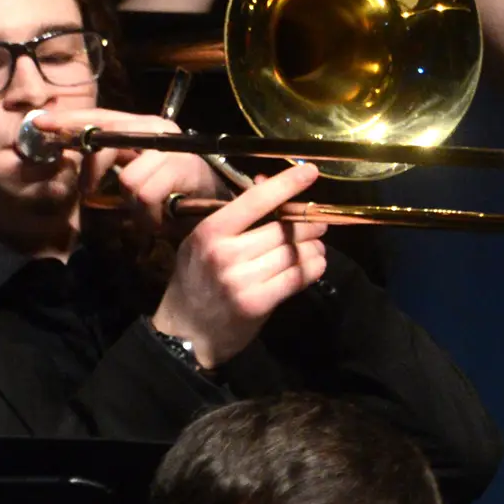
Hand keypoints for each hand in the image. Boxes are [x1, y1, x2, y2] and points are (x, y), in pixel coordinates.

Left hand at [31, 108, 226, 235]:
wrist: (217, 210)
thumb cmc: (173, 193)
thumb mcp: (135, 171)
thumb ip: (107, 159)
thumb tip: (66, 151)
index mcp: (144, 125)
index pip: (100, 117)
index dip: (69, 121)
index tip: (38, 124)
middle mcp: (159, 129)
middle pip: (107, 141)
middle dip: (92, 172)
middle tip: (90, 193)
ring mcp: (174, 148)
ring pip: (128, 180)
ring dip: (133, 206)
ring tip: (149, 212)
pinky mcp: (185, 170)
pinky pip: (146, 195)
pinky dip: (149, 215)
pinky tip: (162, 218)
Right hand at [151, 162, 327, 368]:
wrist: (185, 331)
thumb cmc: (197, 280)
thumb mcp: (204, 242)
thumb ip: (236, 217)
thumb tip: (268, 182)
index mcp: (211, 231)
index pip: (255, 200)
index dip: (286, 184)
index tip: (310, 171)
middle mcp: (225, 253)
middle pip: (283, 228)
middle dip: (308, 223)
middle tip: (318, 222)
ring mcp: (241, 279)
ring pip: (295, 252)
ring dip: (314, 247)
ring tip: (316, 246)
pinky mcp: (258, 303)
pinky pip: (298, 277)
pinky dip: (313, 267)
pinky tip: (314, 264)